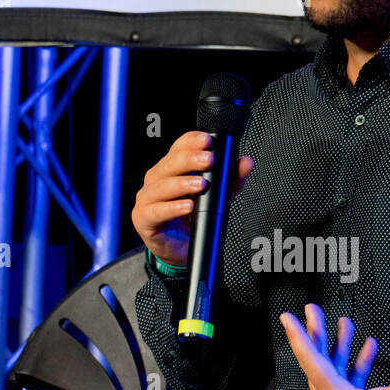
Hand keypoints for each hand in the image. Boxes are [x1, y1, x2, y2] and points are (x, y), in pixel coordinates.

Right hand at [132, 130, 253, 266]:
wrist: (180, 248)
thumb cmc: (192, 218)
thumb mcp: (216, 197)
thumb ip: (230, 180)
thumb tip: (246, 163)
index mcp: (171, 169)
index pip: (178, 147)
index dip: (192, 141)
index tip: (208, 140)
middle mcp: (156, 179)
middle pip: (170, 163)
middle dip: (190, 160)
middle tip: (209, 160)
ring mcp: (147, 198)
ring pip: (162, 186)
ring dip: (183, 183)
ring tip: (201, 184)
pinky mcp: (143, 218)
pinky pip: (156, 211)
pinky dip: (172, 208)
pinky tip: (187, 206)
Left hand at [279, 303, 389, 389]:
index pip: (312, 364)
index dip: (299, 338)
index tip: (287, 318)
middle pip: (318, 363)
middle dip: (317, 334)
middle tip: (312, 309)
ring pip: (331, 370)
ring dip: (337, 346)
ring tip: (344, 322)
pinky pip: (345, 380)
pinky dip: (353, 363)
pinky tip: (366, 346)